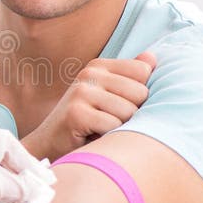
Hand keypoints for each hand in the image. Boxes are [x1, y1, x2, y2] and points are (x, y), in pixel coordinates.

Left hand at [0, 124, 55, 202]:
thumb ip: (14, 185)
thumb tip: (35, 192)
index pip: (11, 146)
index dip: (30, 164)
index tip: (47, 179)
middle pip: (6, 158)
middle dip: (24, 175)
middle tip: (42, 190)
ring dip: (13, 185)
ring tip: (30, 198)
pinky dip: (1, 193)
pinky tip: (10, 202)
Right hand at [23, 52, 155, 160]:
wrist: (49, 145)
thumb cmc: (85, 122)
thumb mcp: (107, 95)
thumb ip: (130, 76)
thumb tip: (152, 57)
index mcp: (99, 66)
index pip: (143, 71)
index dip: (138, 94)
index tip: (118, 104)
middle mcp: (89, 74)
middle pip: (140, 92)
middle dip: (131, 113)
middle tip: (108, 120)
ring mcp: (81, 92)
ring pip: (129, 112)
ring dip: (119, 128)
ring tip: (100, 129)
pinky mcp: (76, 113)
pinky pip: (113, 126)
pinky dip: (108, 137)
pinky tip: (92, 136)